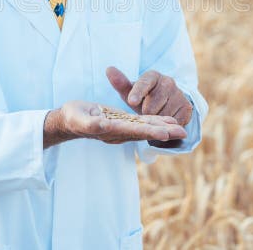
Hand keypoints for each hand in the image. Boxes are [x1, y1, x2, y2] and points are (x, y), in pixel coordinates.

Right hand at [43, 100, 185, 147]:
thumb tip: (104, 124)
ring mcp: (122, 128)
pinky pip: (142, 123)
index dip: (150, 131)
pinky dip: (155, 122)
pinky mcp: (123, 122)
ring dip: (164, 127)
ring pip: (147, 127)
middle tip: (183, 132)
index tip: (165, 133)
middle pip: (146, 131)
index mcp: (111, 131)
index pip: (134, 131)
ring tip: (182, 128)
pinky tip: (167, 122)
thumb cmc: (73, 118)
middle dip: (164, 131)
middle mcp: (120, 132)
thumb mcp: (80, 118)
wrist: (69, 119)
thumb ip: (92, 123)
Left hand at [106, 67, 193, 126]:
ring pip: (163, 116)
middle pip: (152, 106)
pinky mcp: (186, 106)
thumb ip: (120, 83)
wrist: (165, 103)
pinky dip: (167, 125)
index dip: (138, 92)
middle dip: (146, 114)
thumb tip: (109, 69)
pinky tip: (165, 120)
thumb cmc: (143, 97)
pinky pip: (174, 122)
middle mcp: (168, 82)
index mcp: (152, 76)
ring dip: (157, 120)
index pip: (144, 83)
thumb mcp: (130, 91)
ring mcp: (179, 94)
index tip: (131, 101)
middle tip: (144, 113)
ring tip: (155, 115)